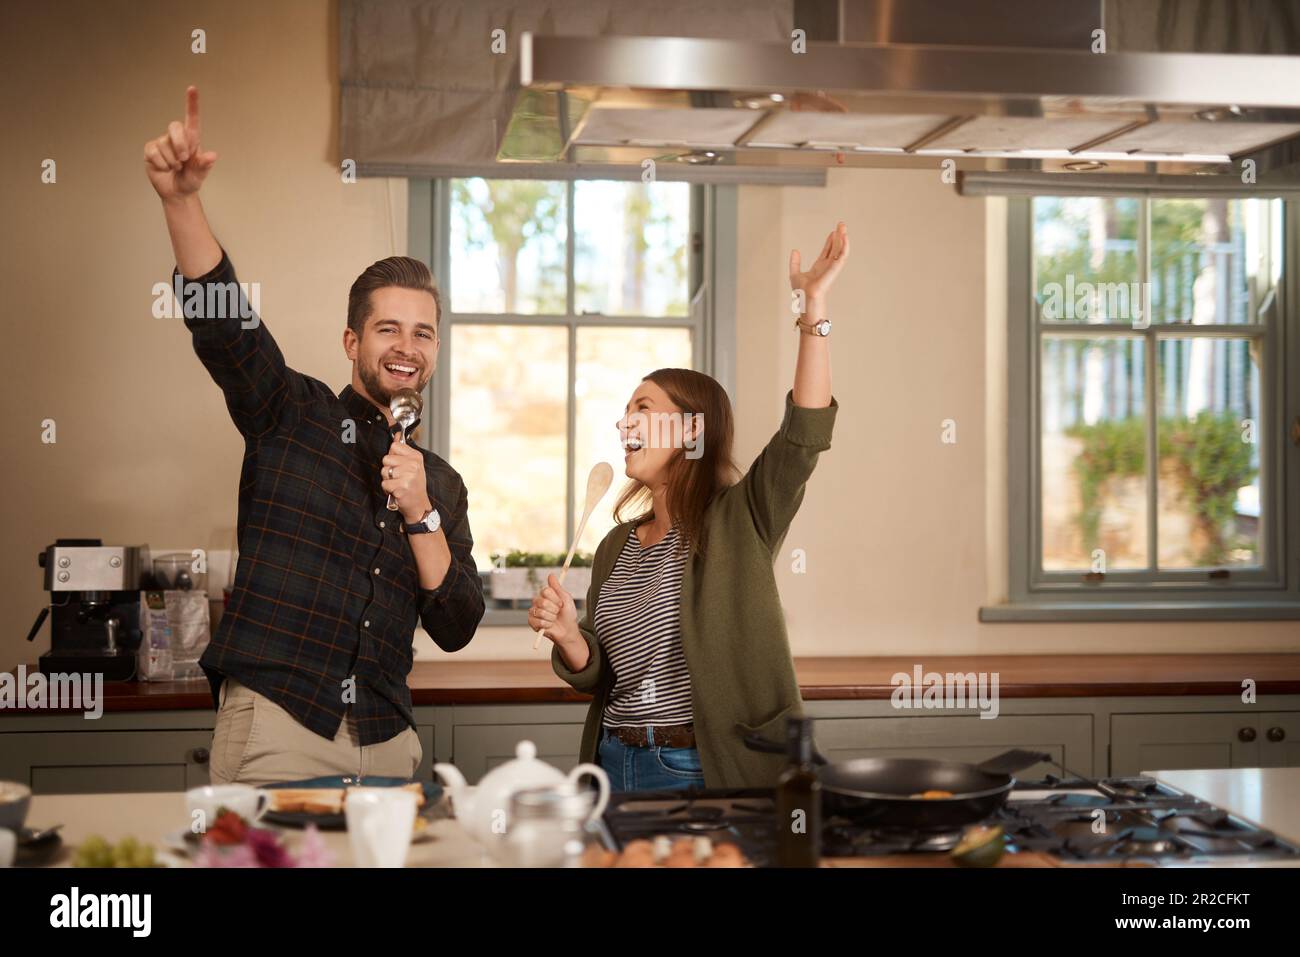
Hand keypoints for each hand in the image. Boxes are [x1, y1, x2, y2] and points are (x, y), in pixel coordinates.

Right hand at [143, 86, 217, 201]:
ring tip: (175, 168)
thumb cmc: (191, 180)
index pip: (191, 118)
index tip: (192, 88)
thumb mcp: (200, 174)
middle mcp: (176, 137)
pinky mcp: (151, 150)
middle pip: (175, 127)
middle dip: (180, 144)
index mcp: (192, 139)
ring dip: (172, 161)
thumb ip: (205, 165)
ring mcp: (162, 142)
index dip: (191, 103)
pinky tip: (164, 168)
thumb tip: (213, 155)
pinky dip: (161, 164)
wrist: (177, 192)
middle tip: (184, 160)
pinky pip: (154, 153)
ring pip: (164, 145)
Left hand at [381, 439, 432, 521]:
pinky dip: (388, 489)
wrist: (419, 504)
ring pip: (384, 471)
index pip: (394, 447)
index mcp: (416, 456)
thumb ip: (402, 450)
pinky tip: (397, 490)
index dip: (393, 456)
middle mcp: (413, 465)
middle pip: (386, 459)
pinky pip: (384, 483)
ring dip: (388, 480)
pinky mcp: (402, 487)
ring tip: (398, 484)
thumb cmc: (414, 485)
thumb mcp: (413, 464)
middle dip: (388, 469)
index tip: (399, 464)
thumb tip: (396, 434)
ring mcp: (408, 476)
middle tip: (398, 476)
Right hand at [527, 573, 579, 646]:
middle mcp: (537, 601)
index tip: (561, 604)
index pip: (545, 591)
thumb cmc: (567, 613)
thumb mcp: (566, 598)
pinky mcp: (531, 622)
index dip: (555, 599)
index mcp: (545, 594)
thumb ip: (557, 587)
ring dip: (552, 618)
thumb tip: (550, 575)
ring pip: (541, 612)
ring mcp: (533, 611)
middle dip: (554, 609)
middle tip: (557, 612)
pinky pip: (538, 621)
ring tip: (554, 619)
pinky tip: (549, 625)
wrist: (567, 629)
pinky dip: (547, 624)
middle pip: (542, 602)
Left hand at [789, 221, 849, 315]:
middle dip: (839, 236)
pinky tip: (844, 237)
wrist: (805, 300)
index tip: (833, 232)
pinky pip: (842, 257)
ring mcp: (832, 268)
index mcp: (820, 267)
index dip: (830, 241)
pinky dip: (844, 247)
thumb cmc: (801, 293)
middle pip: (835, 249)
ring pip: (840, 250)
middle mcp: (827, 267)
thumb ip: (795, 262)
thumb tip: (795, 250)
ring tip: (843, 227)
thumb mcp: (795, 274)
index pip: (827, 251)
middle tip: (841, 224)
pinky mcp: (834, 270)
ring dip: (843, 239)